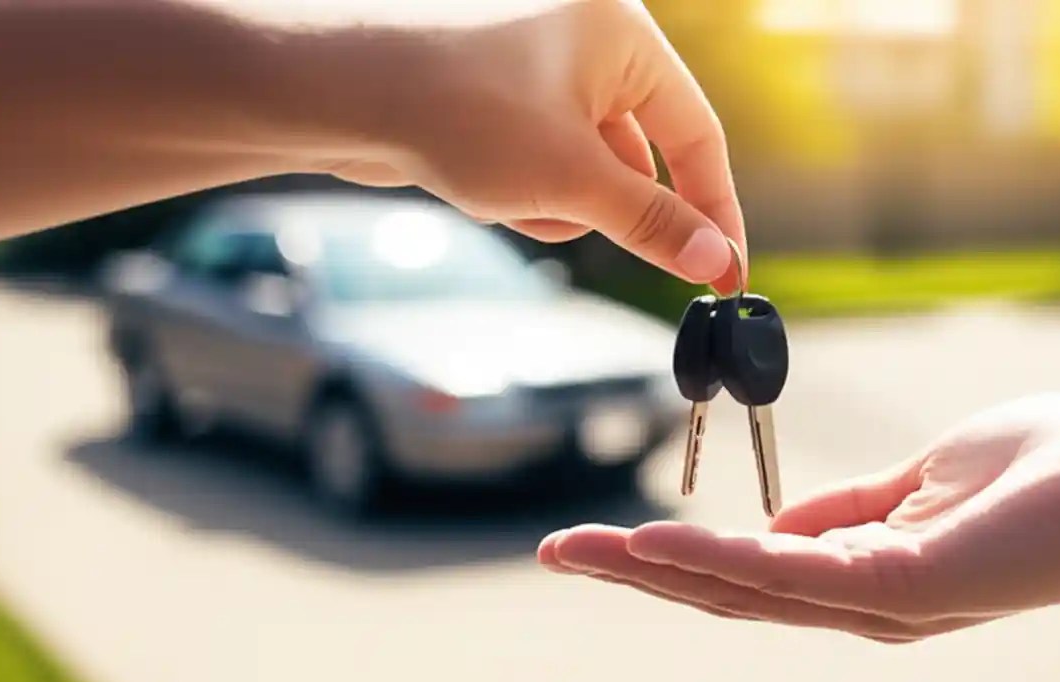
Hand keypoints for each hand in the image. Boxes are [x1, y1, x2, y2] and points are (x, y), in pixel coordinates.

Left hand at [302, 0, 745, 292]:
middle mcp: (584, 38)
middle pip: (635, 155)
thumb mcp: (571, 178)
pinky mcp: (493, 95)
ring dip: (555, 201)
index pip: (697, 132)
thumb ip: (651, 222)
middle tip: (571, 223)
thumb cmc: (458, 107)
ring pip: (581, 167)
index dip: (715, 209)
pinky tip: (475, 181)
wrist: (333, 84)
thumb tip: (713, 260)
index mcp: (621, 32)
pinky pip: (537, 160)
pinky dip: (519, 187)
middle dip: (600, 204)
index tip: (726, 272)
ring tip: (503, 188)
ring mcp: (533, 65)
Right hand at [539, 394, 1059, 642]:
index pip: (745, 572)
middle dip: (635, 576)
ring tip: (579, 553)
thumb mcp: (914, 483)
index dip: (669, 559)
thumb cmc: (1041, 471)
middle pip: (727, 593)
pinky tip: (656, 547)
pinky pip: (792, 572)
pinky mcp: (907, 586)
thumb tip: (768, 524)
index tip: (603, 538)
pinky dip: (717, 561)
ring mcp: (883, 601)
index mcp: (860, 572)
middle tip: (556, 554)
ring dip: (654, 572)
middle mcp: (861, 601)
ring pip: (744, 591)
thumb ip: (840, 509)